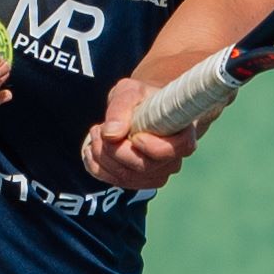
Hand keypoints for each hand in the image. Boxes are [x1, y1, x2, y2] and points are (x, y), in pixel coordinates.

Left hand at [79, 75, 206, 188]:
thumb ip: (120, 108)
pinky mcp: (140, 182)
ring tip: (96, 133)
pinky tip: (92, 149)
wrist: (142, 110)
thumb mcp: (129, 92)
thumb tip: (111, 133)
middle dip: (114, 149)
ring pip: (126, 177)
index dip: (150, 146)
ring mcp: (157, 174)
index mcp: (182, 135)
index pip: (172, 150)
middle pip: (142, 167)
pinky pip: (116, 182)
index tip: (133, 135)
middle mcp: (173, 160)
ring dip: (102, 157)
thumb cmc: (140, 98)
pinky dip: (97, 167)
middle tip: (99, 128)